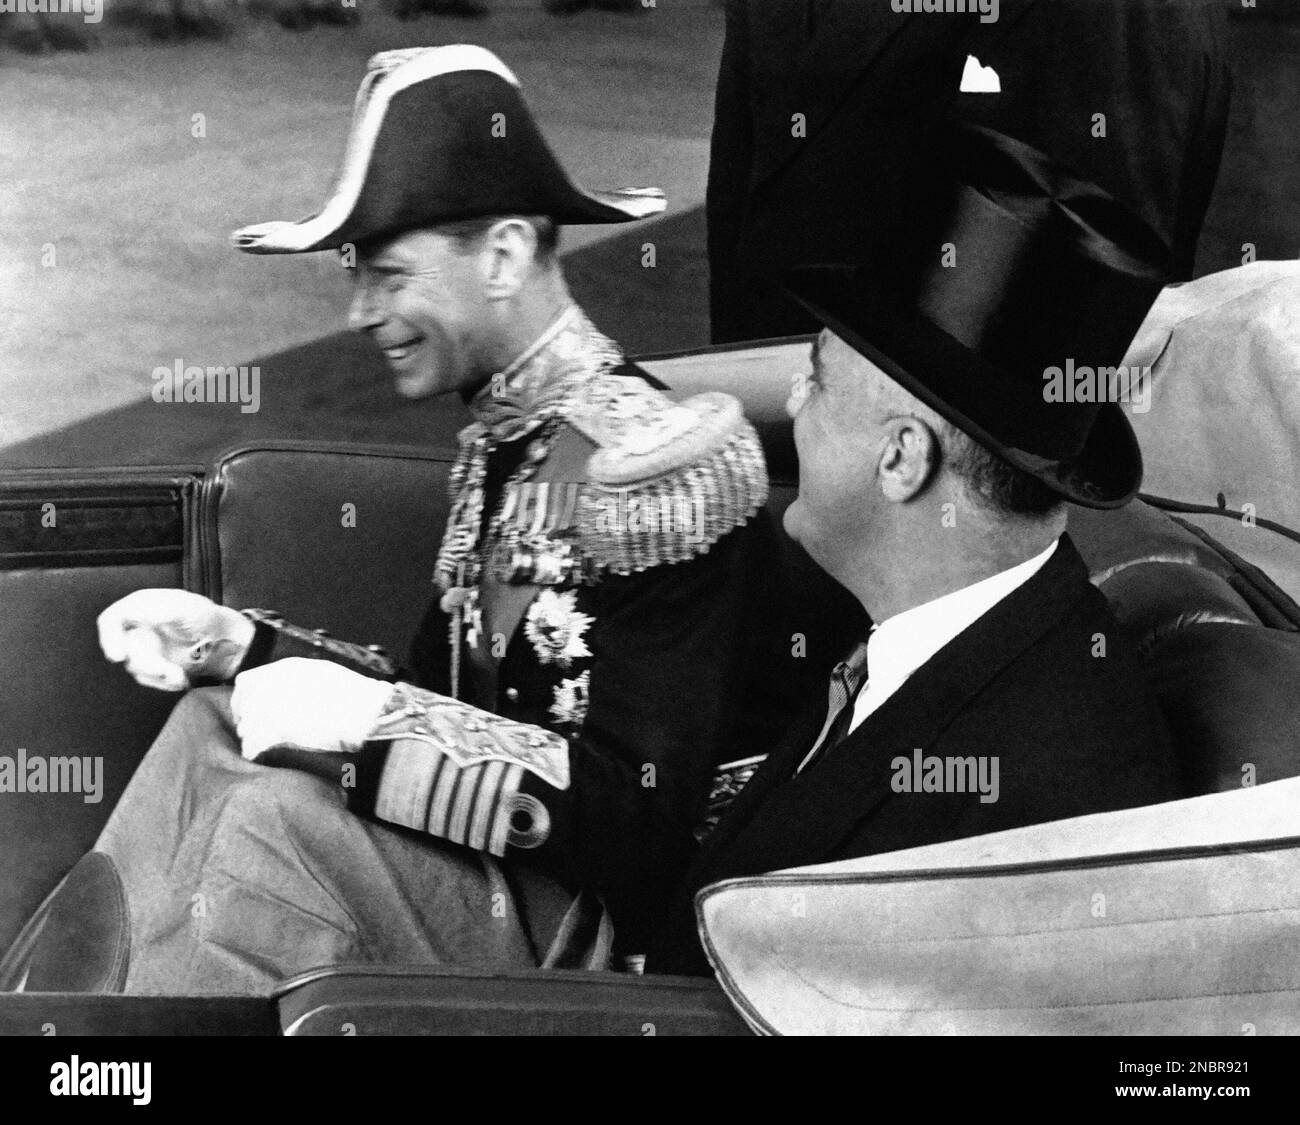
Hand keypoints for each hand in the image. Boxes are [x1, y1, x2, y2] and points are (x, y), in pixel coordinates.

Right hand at [98, 589, 256, 690]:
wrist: (224, 640)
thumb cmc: (206, 618)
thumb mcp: (185, 608)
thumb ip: (160, 610)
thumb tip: (137, 614)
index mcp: (140, 606)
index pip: (112, 620)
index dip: (109, 638)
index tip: (119, 656)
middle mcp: (136, 627)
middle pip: (123, 649)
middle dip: (146, 664)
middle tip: (167, 672)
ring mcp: (143, 647)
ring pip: (136, 668)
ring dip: (159, 676)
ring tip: (180, 675)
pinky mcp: (153, 666)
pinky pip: (150, 679)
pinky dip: (166, 682)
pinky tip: (182, 679)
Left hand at [231, 658, 395, 761]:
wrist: (367, 714)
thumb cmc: (357, 698)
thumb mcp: (326, 676)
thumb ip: (302, 681)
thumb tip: (292, 694)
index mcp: (286, 670)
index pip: (247, 683)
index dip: (246, 700)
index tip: (251, 712)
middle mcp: (274, 684)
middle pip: (244, 706)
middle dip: (248, 721)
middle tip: (257, 734)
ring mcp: (271, 707)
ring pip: (247, 728)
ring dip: (254, 739)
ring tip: (268, 747)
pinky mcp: (274, 730)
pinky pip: (252, 746)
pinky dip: (257, 753)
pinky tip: (268, 756)